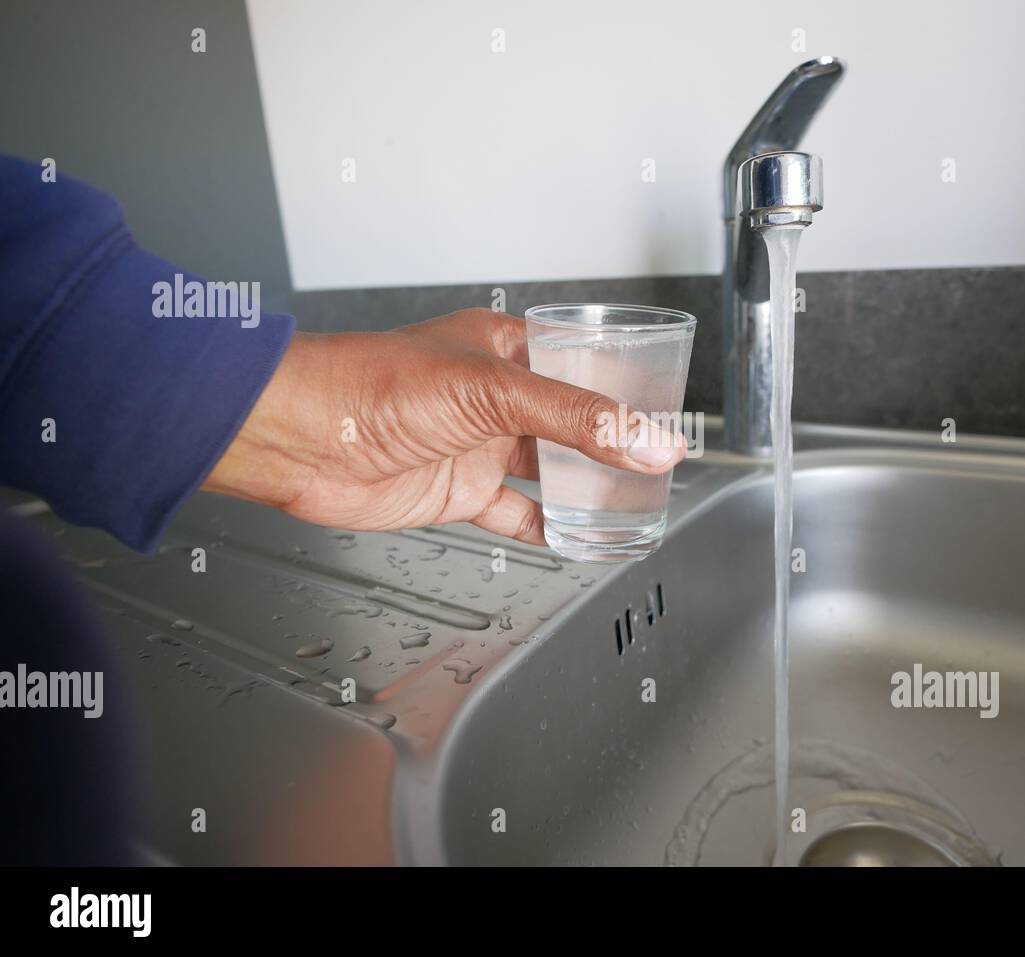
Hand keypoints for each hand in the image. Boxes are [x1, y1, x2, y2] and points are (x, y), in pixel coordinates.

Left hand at [202, 309, 685, 544]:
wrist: (300, 437)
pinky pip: (514, 514)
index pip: (584, 362)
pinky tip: (576, 538)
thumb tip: (648, 441)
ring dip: (586, 489)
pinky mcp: (457, 491)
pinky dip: (546, 528)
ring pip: (548, 471)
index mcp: (507, 348)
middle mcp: (495, 396)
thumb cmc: (375, 383)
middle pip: (571, 422)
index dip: (627, 386)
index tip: (669, 413)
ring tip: (634, 504)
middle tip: (660, 465)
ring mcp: (477, 445)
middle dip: (614, 445)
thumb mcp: (496, 391)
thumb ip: (577, 420)